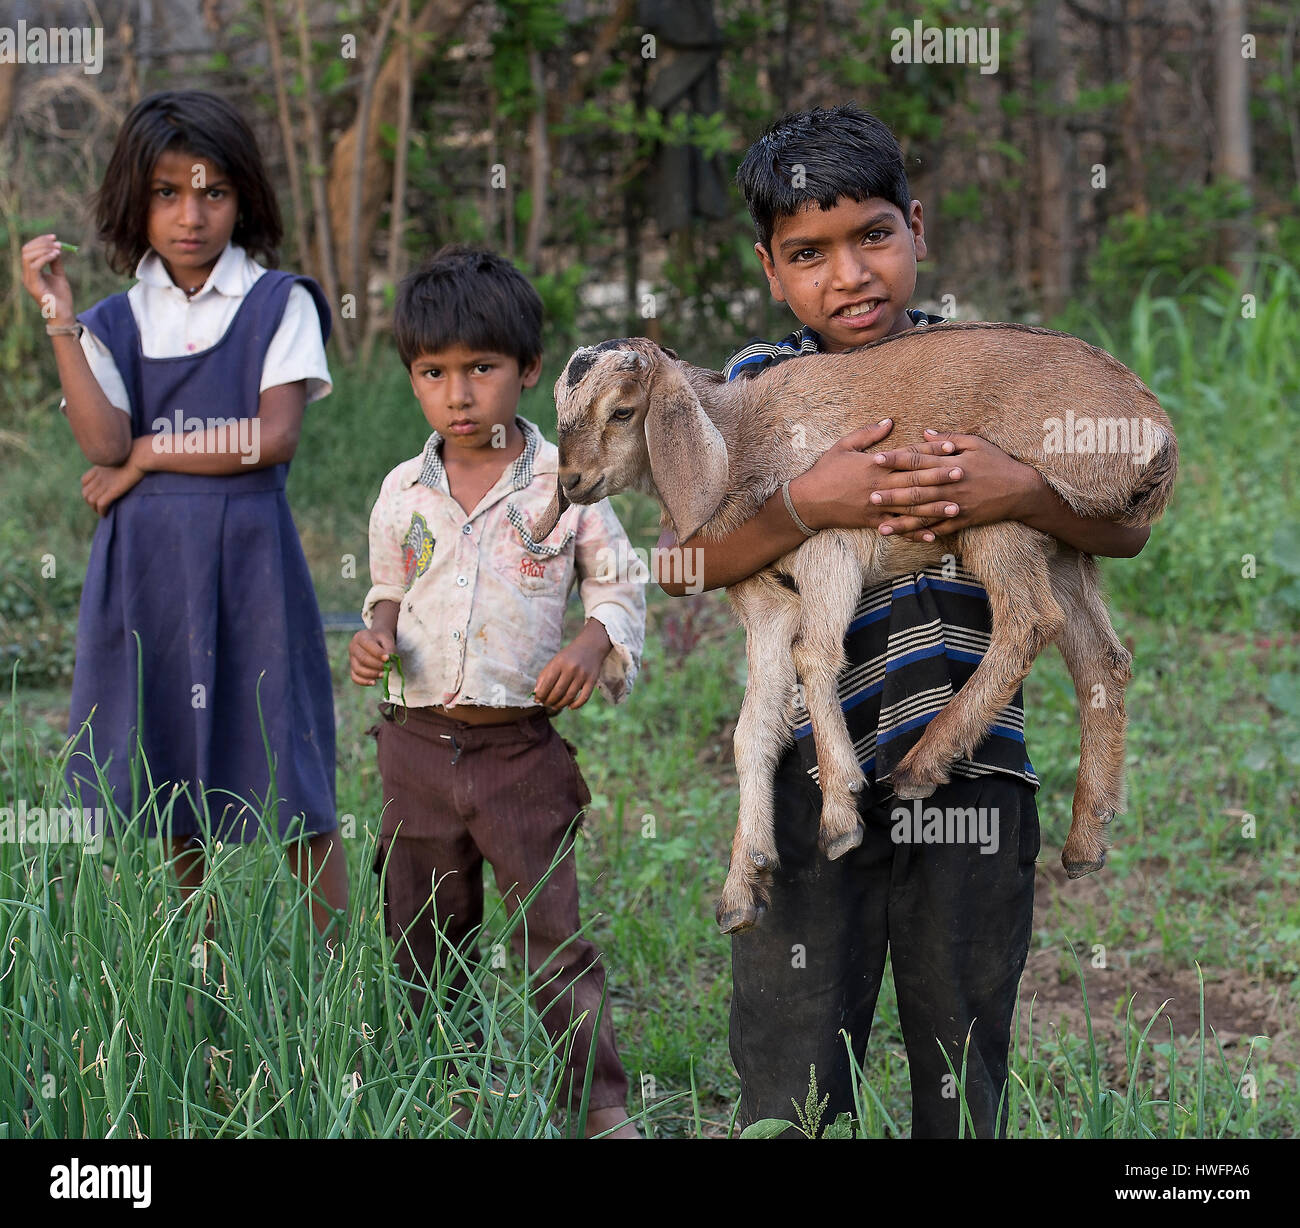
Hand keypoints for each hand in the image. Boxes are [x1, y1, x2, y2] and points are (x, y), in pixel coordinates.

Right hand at [21, 234, 75, 322]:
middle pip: (26, 250)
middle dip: (42, 243)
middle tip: (57, 242)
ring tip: (58, 249)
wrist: (64, 314)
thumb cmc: (62, 298)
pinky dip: (44, 258)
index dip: (40, 241)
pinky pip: (34, 266)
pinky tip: (55, 256)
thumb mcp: (59, 276)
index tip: (54, 237)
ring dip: (43, 249)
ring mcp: (28, 280)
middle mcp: (27, 274)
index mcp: (31, 272)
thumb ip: (55, 263)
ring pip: (28, 256)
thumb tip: (56, 249)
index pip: (29, 250)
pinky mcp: (33, 285)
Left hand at [81, 462, 143, 515]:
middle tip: (98, 507)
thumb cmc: (136, 454)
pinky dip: (101, 511)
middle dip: (89, 502)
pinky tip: (105, 514)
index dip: (88, 489)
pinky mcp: (112, 490)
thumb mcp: (122, 456)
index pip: (85, 481)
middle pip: (85, 492)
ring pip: (90, 500)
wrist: (139, 456)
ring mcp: (105, 484)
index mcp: (100, 468)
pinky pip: (101, 504)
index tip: (96, 494)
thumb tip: (125, 464)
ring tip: (101, 512)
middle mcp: (99, 476)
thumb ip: (118, 462)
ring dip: (94, 508)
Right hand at [349, 627, 395, 685]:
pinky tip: (374, 682)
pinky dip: (364, 682)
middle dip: (377, 666)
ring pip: (358, 669)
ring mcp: (351, 658)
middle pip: (363, 659)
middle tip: (389, 668)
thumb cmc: (382, 640)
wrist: (376, 640)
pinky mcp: (352, 668)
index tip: (388, 659)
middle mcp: (353, 647)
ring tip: (384, 674)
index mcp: (361, 636)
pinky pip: (354, 677)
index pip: (368, 645)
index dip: (378, 653)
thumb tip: (388, 661)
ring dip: (372, 674)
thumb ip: (389, 649)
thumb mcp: (388, 640)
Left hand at [534, 622, 607, 710]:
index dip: (541, 694)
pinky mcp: (592, 680)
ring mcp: (582, 675)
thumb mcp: (555, 661)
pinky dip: (576, 705)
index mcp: (559, 662)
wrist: (591, 646)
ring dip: (560, 705)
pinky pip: (584, 697)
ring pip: (569, 697)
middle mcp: (571, 668)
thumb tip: (537, 693)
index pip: (547, 683)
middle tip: (546, 704)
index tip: (538, 700)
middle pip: (558, 692)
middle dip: (549, 701)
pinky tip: (570, 707)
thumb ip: (544, 675)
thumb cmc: (569, 656)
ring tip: (555, 706)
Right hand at [789, 419, 965, 538]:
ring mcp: (878, 506)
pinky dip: (915, 533)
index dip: (931, 450)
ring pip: (911, 507)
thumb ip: (868, 434)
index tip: (952, 446)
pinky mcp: (873, 521)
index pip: (908, 455)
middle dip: (940, 477)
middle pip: (915, 480)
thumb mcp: (843, 446)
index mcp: (875, 464)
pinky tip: (932, 535)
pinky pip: (898, 528)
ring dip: (935, 508)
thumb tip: (889, 421)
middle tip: (963, 474)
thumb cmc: (825, 471)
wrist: (807, 502)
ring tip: (956, 507)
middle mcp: (880, 485)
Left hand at [872, 430, 1042, 537]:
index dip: (896, 460)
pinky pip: (939, 528)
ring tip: (880, 525)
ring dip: (901, 520)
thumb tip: (924, 433)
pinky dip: (922, 534)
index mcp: (952, 465)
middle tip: (869, 496)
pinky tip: (906, 538)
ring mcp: (956, 505)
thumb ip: (948, 439)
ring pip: (923, 514)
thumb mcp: (976, 443)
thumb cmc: (998, 462)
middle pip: (916, 490)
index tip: (876, 459)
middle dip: (891, 493)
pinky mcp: (962, 520)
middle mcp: (951, 486)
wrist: (1022, 490)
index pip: (919, 461)